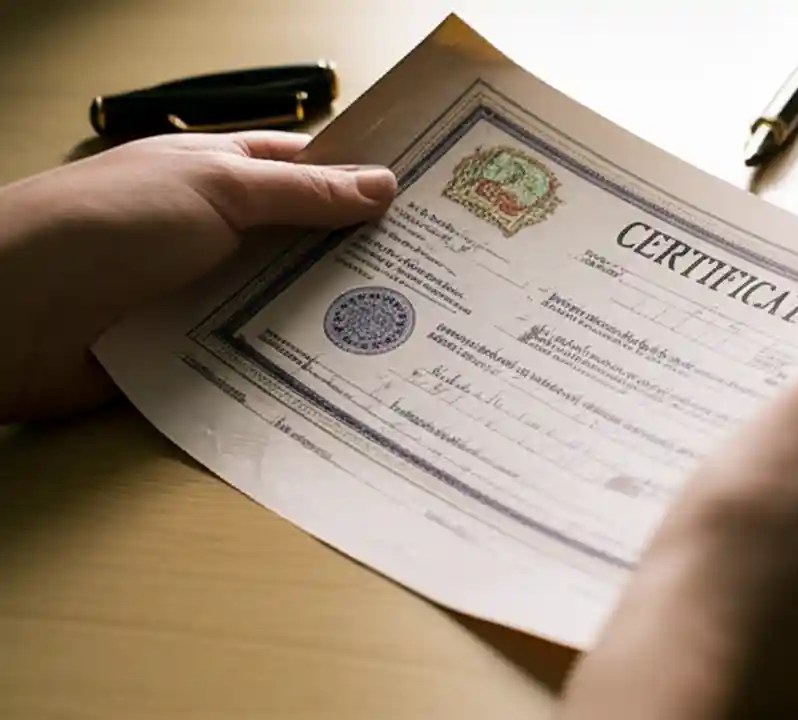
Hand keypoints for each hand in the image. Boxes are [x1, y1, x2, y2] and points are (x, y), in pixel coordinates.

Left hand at [0, 132, 395, 421]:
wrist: (14, 311)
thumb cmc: (105, 224)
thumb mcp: (217, 190)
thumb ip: (302, 194)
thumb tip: (382, 186)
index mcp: (222, 175)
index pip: (308, 170)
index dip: (363, 181)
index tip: (427, 202)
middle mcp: (220, 233)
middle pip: (306, 243)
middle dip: (362, 257)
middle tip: (438, 277)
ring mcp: (207, 293)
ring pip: (288, 302)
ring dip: (334, 315)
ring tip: (412, 329)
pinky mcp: (196, 350)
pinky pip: (258, 354)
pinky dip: (294, 363)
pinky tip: (349, 375)